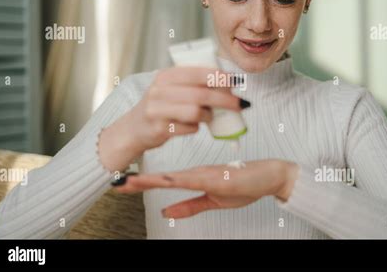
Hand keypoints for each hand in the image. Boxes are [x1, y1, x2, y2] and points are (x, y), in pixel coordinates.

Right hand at [98, 67, 247, 171]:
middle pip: (201, 93)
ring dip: (209, 115)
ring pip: (196, 111)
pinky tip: (193, 126)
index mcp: (166, 76)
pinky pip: (189, 128)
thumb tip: (228, 84)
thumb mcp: (171, 88)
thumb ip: (192, 84)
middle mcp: (160, 90)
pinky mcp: (159, 128)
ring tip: (210, 116)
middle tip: (239, 104)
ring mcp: (157, 109)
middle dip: (225, 99)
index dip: (219, 77)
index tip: (235, 82)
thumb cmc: (161, 106)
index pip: (197, 72)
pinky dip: (196, 128)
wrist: (134, 129)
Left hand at [114, 159, 298, 218]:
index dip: (142, 183)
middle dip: (139, 182)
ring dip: (151, 180)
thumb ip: (189, 206)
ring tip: (130, 182)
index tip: (123, 184)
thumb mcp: (213, 200)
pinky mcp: (218, 178)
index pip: (163, 182)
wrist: (269, 176)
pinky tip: (164, 180)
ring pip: (173, 177)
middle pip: (162, 178)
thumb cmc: (244, 184)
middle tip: (117, 183)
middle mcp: (197, 173)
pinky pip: (194, 180)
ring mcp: (206, 174)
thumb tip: (165, 214)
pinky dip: (176, 180)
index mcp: (195, 177)